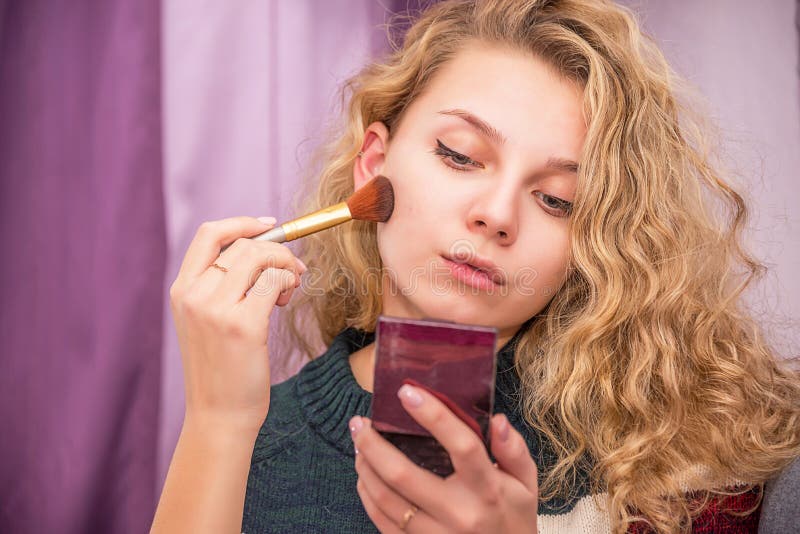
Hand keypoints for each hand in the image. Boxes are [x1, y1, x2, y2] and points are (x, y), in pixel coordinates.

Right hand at [169, 216, 306, 432]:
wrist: (219, 416)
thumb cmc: (222, 369)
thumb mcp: (208, 321)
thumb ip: (224, 286)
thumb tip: (265, 251)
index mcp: (182, 290)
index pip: (209, 234)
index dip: (243, 223)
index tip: (270, 225)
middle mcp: (194, 295)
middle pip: (244, 245)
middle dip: (277, 250)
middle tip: (293, 271)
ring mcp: (216, 309)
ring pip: (261, 257)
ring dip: (286, 266)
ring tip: (289, 290)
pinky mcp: (243, 325)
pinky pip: (275, 281)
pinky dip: (289, 283)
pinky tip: (287, 301)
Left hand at [350, 384, 538, 532]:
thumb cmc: (514, 516)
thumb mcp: (526, 483)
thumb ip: (514, 450)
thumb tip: (497, 420)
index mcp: (487, 489)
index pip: (460, 446)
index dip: (432, 415)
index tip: (407, 391)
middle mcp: (459, 513)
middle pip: (404, 475)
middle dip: (374, 444)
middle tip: (359, 421)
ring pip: (386, 499)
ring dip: (365, 467)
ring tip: (358, 443)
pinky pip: (382, 522)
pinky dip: (367, 495)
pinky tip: (364, 475)